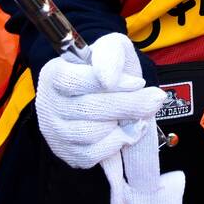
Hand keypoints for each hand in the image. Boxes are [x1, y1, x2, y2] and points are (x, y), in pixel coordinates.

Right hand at [36, 32, 165, 170]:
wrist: (111, 95)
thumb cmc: (110, 70)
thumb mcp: (113, 48)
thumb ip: (111, 54)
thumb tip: (108, 79)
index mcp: (55, 74)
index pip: (76, 81)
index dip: (113, 84)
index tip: (138, 83)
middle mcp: (49, 104)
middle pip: (89, 109)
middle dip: (130, 105)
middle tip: (154, 99)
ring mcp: (55, 131)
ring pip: (93, 133)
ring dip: (122, 125)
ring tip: (134, 115)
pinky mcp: (68, 152)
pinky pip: (94, 155)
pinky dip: (116, 144)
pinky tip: (124, 131)